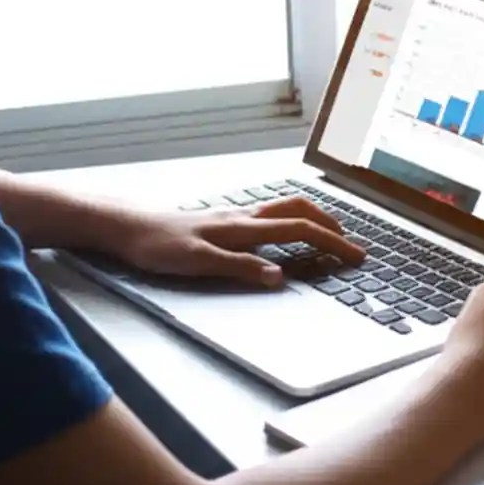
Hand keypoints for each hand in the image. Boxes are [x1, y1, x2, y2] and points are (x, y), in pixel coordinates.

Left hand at [113, 196, 365, 286]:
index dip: (331, 243)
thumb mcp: (198, 263)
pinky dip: (292, 218)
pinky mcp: (224, 219)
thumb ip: (240, 268)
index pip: (300, 230)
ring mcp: (235, 215)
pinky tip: (288, 230)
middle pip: (300, 210)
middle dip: (331, 225)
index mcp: (243, 227)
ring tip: (330, 233)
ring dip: (314, 217)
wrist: (128, 226)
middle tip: (351, 245)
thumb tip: (280, 277)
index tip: (355, 256)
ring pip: (286, 207)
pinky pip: (270, 213)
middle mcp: (244, 216)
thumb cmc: (158, 246)